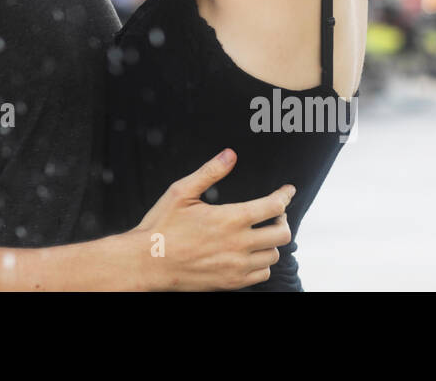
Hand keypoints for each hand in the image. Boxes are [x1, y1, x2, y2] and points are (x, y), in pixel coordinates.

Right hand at [128, 149, 294, 290]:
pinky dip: (262, 263)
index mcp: (229, 218)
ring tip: (261, 233)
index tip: (288, 191)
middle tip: (275, 214)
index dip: (285, 196)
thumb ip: (210, 172)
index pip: (273, 206)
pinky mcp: (231, 282)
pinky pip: (262, 274)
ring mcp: (236, 266)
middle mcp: (238, 244)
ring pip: (274, 255)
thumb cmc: (161, 226)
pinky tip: (251, 253)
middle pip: (282, 233)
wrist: (147, 262)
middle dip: (283, 220)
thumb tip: (230, 154)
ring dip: (272, 242)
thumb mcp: (181, 192)